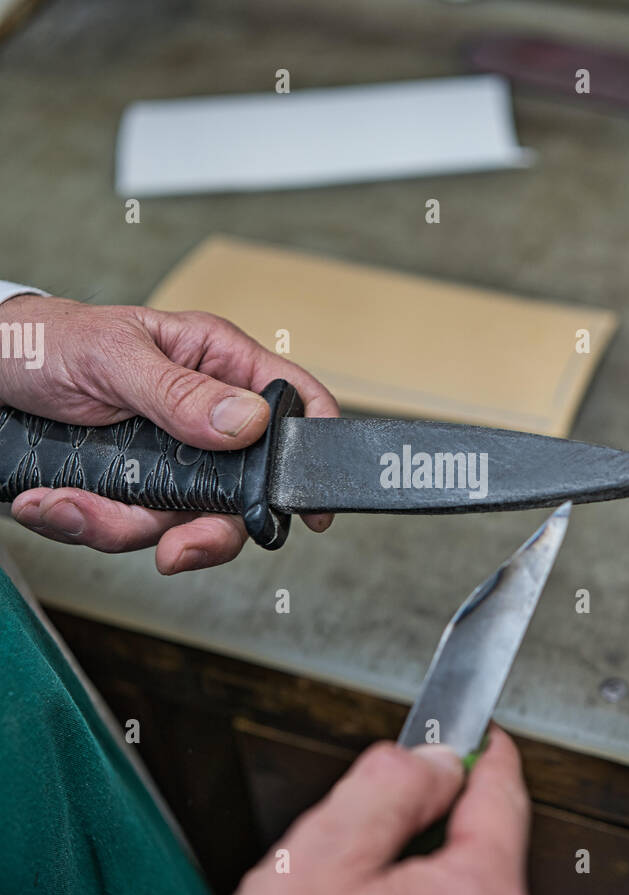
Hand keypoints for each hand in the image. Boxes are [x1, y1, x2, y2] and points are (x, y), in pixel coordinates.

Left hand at [0, 295, 338, 572]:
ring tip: (62, 502)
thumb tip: (248, 421)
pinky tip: (49, 501)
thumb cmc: (52, 343)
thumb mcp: (113, 357)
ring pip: (181, 521)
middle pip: (246, 490)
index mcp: (216, 364)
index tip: (309, 507)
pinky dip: (84, 523)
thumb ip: (181, 392)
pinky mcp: (130, 491)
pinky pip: (128, 528)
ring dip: (117, 525)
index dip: (313, 450)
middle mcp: (203, 419)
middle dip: (207, 530)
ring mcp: (170, 460)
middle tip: (177, 551)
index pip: (292, 400)